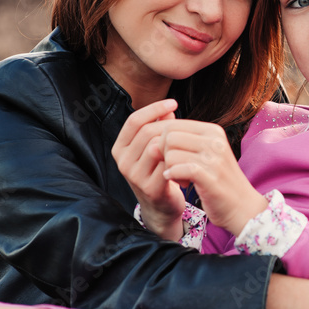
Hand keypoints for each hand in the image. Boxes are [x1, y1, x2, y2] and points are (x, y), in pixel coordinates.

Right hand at [111, 99, 186, 238]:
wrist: (162, 206)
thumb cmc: (159, 171)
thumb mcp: (153, 147)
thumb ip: (158, 127)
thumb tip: (169, 108)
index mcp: (120, 149)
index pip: (133, 121)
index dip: (154, 109)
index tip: (174, 102)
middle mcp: (122, 162)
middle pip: (146, 132)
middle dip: (168, 126)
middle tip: (185, 128)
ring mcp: (134, 176)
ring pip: (156, 146)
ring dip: (174, 143)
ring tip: (185, 144)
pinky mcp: (150, 188)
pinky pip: (166, 163)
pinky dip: (179, 158)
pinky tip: (188, 159)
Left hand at [160, 120, 266, 233]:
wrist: (242, 206)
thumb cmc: (219, 180)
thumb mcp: (205, 152)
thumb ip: (184, 139)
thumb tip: (156, 133)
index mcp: (212, 130)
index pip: (171, 125)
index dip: (163, 143)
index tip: (174, 158)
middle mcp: (215, 140)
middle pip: (168, 137)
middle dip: (164, 155)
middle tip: (175, 169)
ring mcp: (214, 158)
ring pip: (170, 153)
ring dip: (170, 168)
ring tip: (182, 178)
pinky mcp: (211, 177)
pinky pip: (179, 169)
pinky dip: (174, 177)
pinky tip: (182, 183)